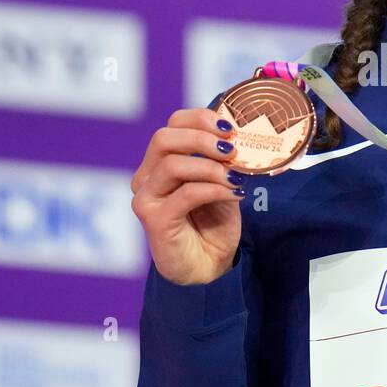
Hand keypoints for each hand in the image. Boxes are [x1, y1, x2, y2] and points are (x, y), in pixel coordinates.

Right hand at [130, 107, 247, 285]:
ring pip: (173, 165)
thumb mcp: (222, 183)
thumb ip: (224, 160)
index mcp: (160, 162)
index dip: (200, 119)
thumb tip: (240, 135)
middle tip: (232, 150)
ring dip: (211, 167)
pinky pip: (186, 194)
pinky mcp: (154, 220)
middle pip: (164, 139)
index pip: (172, 124)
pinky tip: (235, 194)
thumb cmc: (213, 223)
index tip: (230, 128)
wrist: (208, 267)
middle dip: (202, 139)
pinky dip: (215, 189)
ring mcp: (146, 198)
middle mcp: (147, 177)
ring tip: (235, 177)